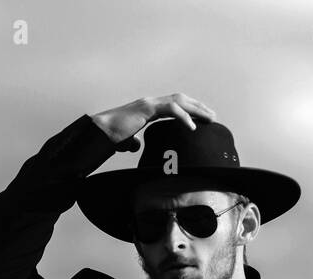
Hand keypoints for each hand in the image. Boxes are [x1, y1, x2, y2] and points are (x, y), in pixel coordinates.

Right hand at [90, 93, 216, 150]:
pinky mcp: (146, 109)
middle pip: (180, 99)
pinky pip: (170, 109)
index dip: (189, 109)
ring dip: (196, 109)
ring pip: (179, 101)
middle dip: (198, 106)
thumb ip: (134, 141)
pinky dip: (183, 117)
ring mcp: (148, 103)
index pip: (173, 104)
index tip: (202, 117)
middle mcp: (150, 102)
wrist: (100, 132)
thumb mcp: (126, 140)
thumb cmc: (111, 137)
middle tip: (212, 116)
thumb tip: (137, 145)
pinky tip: (192, 127)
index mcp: (147, 108)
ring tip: (209, 119)